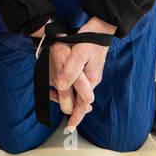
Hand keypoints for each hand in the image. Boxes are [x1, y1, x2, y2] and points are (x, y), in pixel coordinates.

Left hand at [48, 17, 114, 132]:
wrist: (101, 28)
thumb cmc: (90, 39)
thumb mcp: (78, 54)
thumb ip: (70, 71)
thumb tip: (61, 87)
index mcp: (91, 80)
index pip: (83, 104)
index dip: (76, 116)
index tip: (70, 127)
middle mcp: (93, 80)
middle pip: (82, 101)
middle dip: (72, 109)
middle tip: (64, 119)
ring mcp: (92, 75)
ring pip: (80, 93)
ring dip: (69, 98)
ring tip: (54, 97)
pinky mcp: (89, 69)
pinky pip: (80, 84)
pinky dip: (71, 88)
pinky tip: (62, 85)